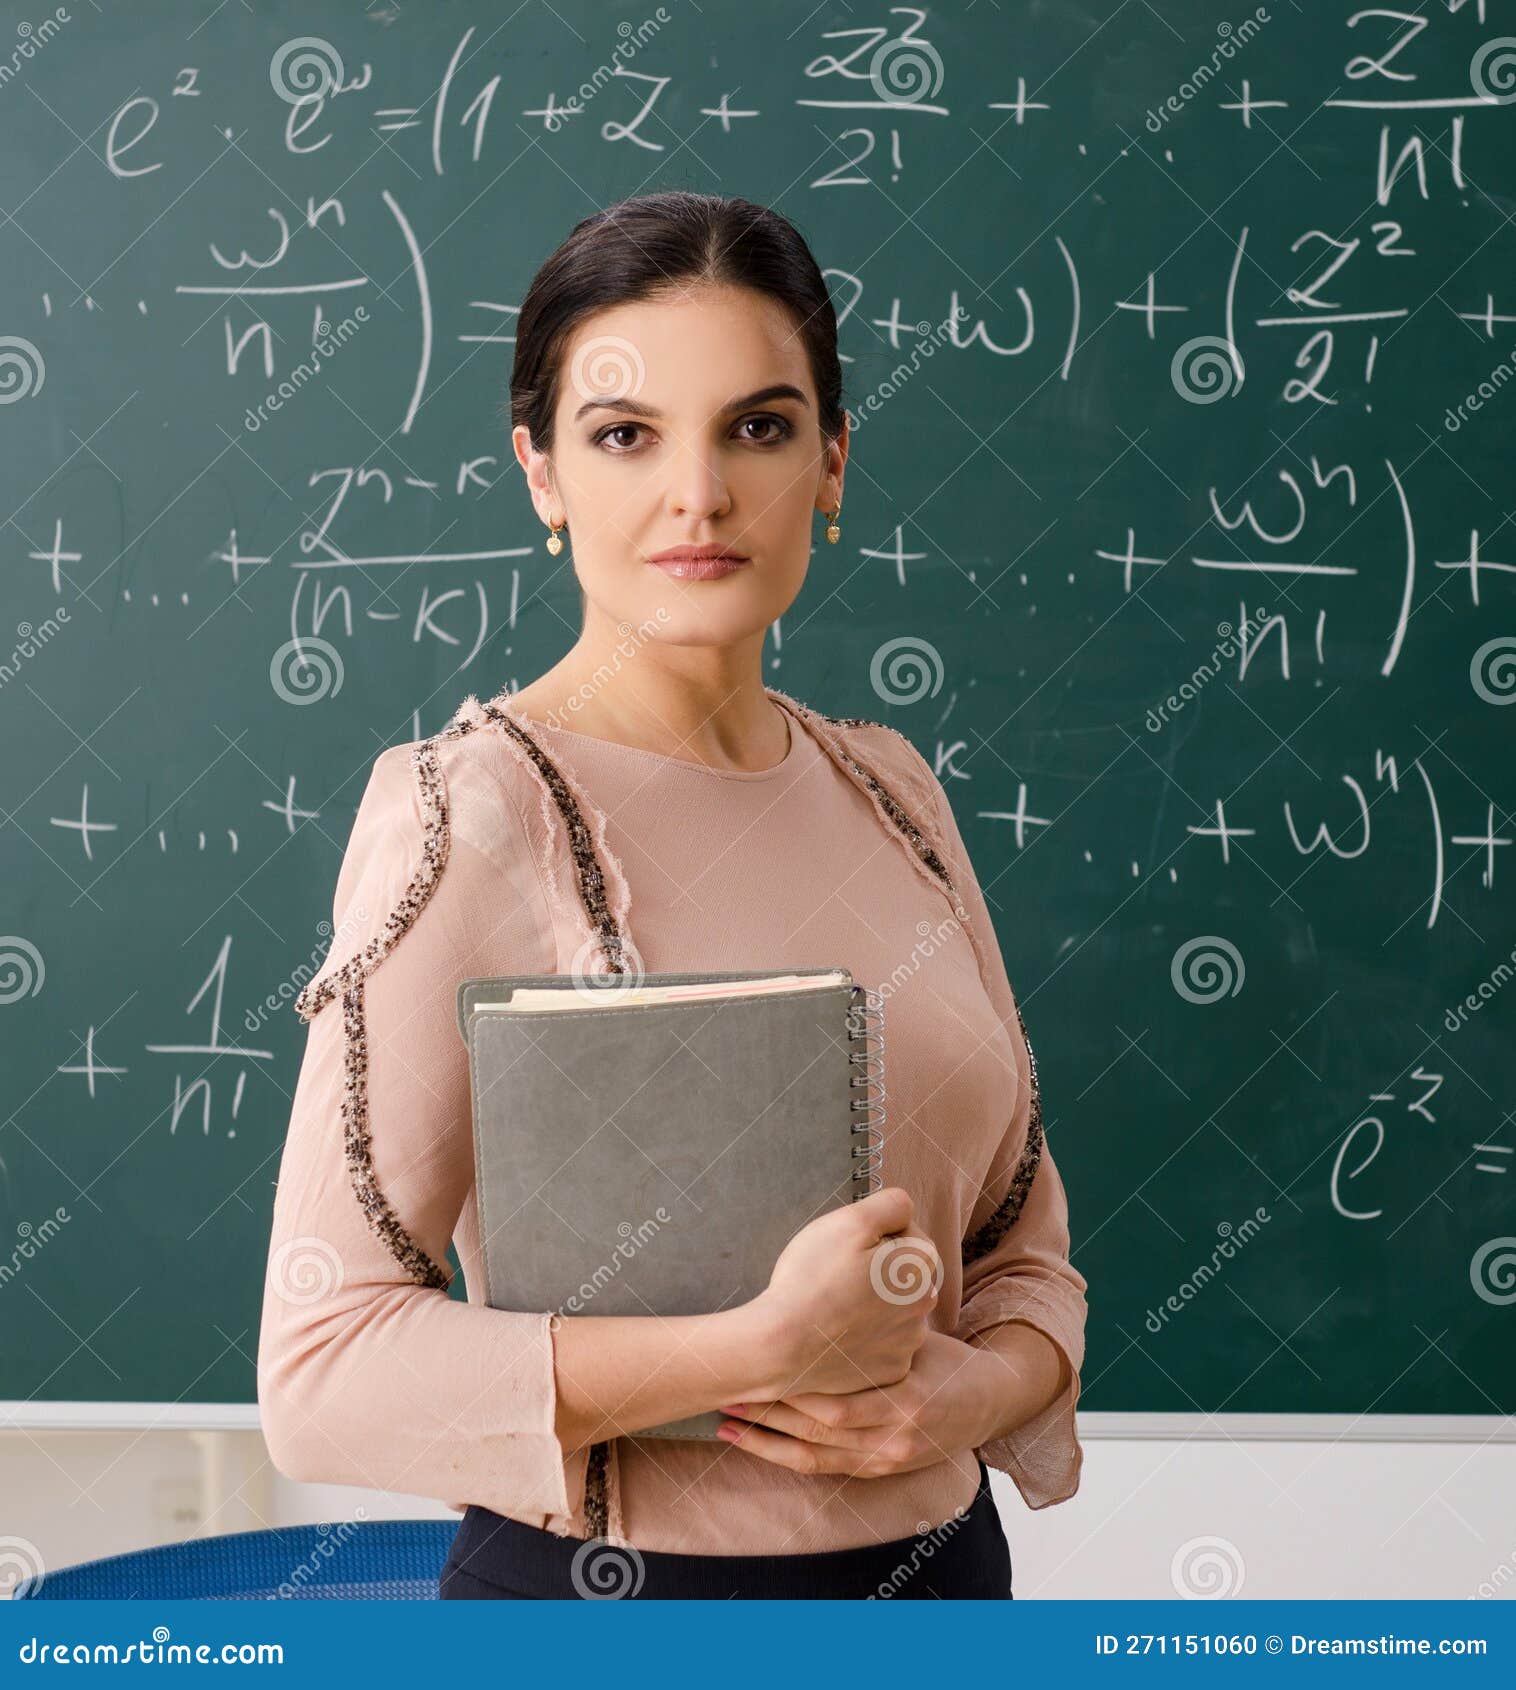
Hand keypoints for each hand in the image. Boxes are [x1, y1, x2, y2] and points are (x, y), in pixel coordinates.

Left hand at [713, 1331, 1005, 1478]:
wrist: (989, 1403)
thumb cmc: (947, 1358)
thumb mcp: (918, 1338)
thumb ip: (877, 1329)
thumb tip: (828, 1294)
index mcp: (905, 1397)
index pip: (837, 1397)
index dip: (792, 1385)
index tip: (754, 1364)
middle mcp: (893, 1435)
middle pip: (817, 1427)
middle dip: (768, 1412)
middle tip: (725, 1393)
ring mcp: (884, 1458)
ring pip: (814, 1454)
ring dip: (767, 1441)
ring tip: (726, 1423)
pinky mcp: (878, 1470)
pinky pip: (825, 1469)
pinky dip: (787, 1457)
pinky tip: (756, 1445)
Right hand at [749, 1186, 936, 1398]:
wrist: (782, 1346)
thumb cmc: (813, 1278)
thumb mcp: (851, 1220)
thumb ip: (891, 1204)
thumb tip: (905, 1209)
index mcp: (920, 1266)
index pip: (909, 1233)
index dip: (877, 1233)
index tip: (848, 1245)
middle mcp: (924, 1307)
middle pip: (902, 1273)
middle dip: (878, 1268)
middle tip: (837, 1272)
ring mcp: (907, 1344)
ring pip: (893, 1310)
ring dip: (873, 1303)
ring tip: (834, 1303)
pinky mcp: (889, 1372)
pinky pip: (882, 1344)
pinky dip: (864, 1337)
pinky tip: (838, 1331)